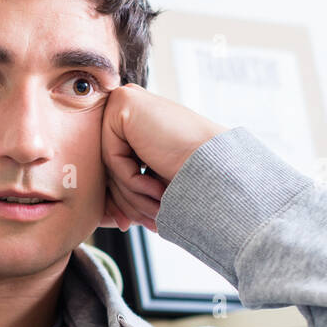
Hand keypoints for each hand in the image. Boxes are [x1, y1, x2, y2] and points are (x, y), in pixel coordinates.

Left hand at [98, 83, 227, 233]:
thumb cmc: (192, 181)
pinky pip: (113, 156)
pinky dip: (133, 180)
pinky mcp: (123, 104)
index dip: (120, 198)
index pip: (114, 165)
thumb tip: (106, 216)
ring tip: (154, 212)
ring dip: (131, 196)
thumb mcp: (152, 184)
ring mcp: (125, 100)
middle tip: (132, 225)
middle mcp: (129, 106)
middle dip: (122, 200)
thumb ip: (126, 188)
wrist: (220, 171)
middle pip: (108, 164)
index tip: (126, 225)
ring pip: (109, 163)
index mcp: (137, 121)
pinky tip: (158, 190)